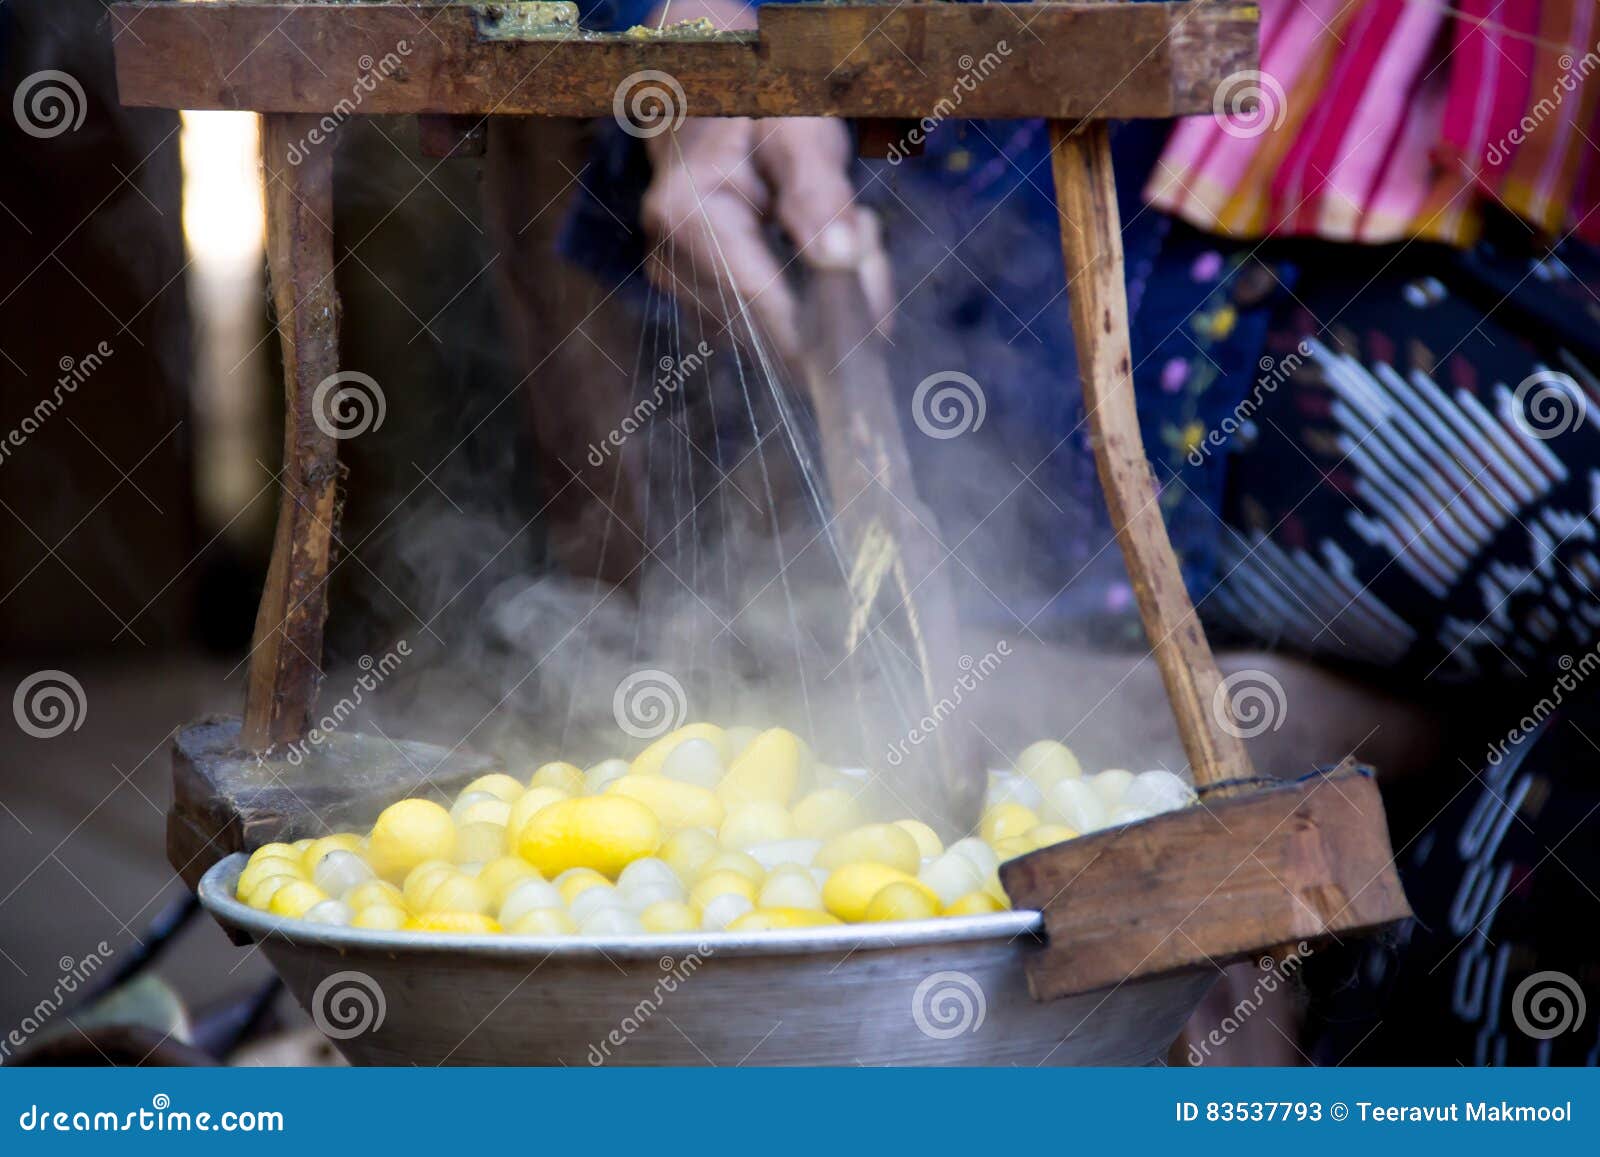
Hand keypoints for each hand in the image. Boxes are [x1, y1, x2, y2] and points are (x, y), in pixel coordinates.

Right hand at [636, 1, 888, 358]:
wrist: (708, 101)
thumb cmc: (759, 106)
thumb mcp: (798, 131)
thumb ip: (820, 194)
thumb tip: (840, 261)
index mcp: (689, 215)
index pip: (760, 302)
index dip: (819, 335)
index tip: (874, 343)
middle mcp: (672, 259)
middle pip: (770, 325)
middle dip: (831, 303)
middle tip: (866, 238)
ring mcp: (676, 282)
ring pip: (769, 332)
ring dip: (819, 301)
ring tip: (838, 230)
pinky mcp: (690, 295)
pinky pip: (759, 325)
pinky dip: (798, 301)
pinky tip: (809, 252)